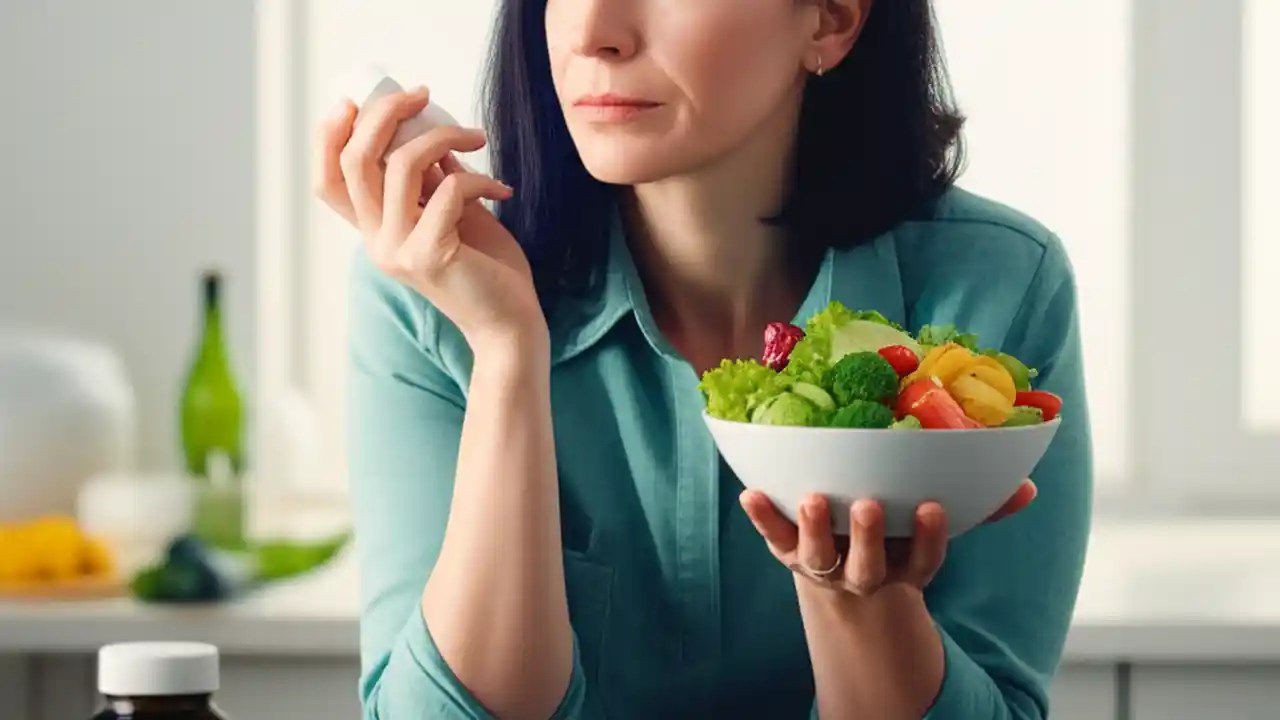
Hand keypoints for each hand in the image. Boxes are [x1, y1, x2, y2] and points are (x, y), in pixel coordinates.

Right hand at [314, 87, 544, 351]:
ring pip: (402, 165)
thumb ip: (428, 178)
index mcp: (374, 229)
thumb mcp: (449, 211)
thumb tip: (423, 128)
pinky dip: (478, 178)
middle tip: (421, 94)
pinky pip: (448, 190)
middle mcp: (376, 241)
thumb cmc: (485, 266)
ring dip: (444, 136)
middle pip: (355, 160)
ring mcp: (398, 251)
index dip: (328, 136)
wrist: (510, 321)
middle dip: (386, 112)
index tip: (354, 101)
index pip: (327, 181)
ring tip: (477, 138)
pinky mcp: (429, 256)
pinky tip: (501, 189)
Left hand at [740, 480, 1036, 596]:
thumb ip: (981, 510)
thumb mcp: (933, 534)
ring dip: (814, 527)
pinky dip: (763, 517)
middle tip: (868, 504)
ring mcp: (824, 564)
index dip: (927, 538)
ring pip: (820, 554)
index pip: (922, 560)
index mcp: (904, 568)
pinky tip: (750, 492)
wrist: (845, 587)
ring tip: (813, 498)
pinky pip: (773, 537)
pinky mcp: (789, 551)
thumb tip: (1027, 486)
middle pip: (867, 564)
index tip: (932, 508)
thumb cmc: (899, 541)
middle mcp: (864, 573)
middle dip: (868, 537)